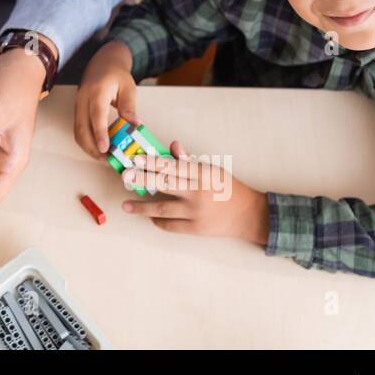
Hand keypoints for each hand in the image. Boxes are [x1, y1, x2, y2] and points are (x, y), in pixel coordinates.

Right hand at [74, 41, 137, 158]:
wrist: (102, 62)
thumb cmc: (116, 74)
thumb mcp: (128, 86)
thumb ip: (129, 106)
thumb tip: (135, 125)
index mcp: (97, 91)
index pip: (97, 115)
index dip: (100, 133)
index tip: (105, 149)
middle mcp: (83, 99)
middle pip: (82, 128)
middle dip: (92, 148)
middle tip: (108, 160)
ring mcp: (78, 106)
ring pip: (78, 132)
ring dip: (89, 148)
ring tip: (105, 158)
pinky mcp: (78, 111)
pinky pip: (78, 130)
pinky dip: (87, 142)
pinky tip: (99, 148)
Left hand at [120, 139, 269, 244]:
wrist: (248, 215)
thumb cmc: (228, 188)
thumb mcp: (212, 169)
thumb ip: (189, 160)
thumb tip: (172, 146)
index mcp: (202, 174)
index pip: (173, 166)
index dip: (153, 162)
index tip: (136, 159)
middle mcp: (198, 192)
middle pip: (165, 185)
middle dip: (142, 180)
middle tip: (125, 177)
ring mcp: (196, 212)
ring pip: (163, 209)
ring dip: (142, 207)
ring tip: (126, 205)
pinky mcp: (196, 229)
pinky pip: (171, 225)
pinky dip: (158, 221)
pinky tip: (149, 217)